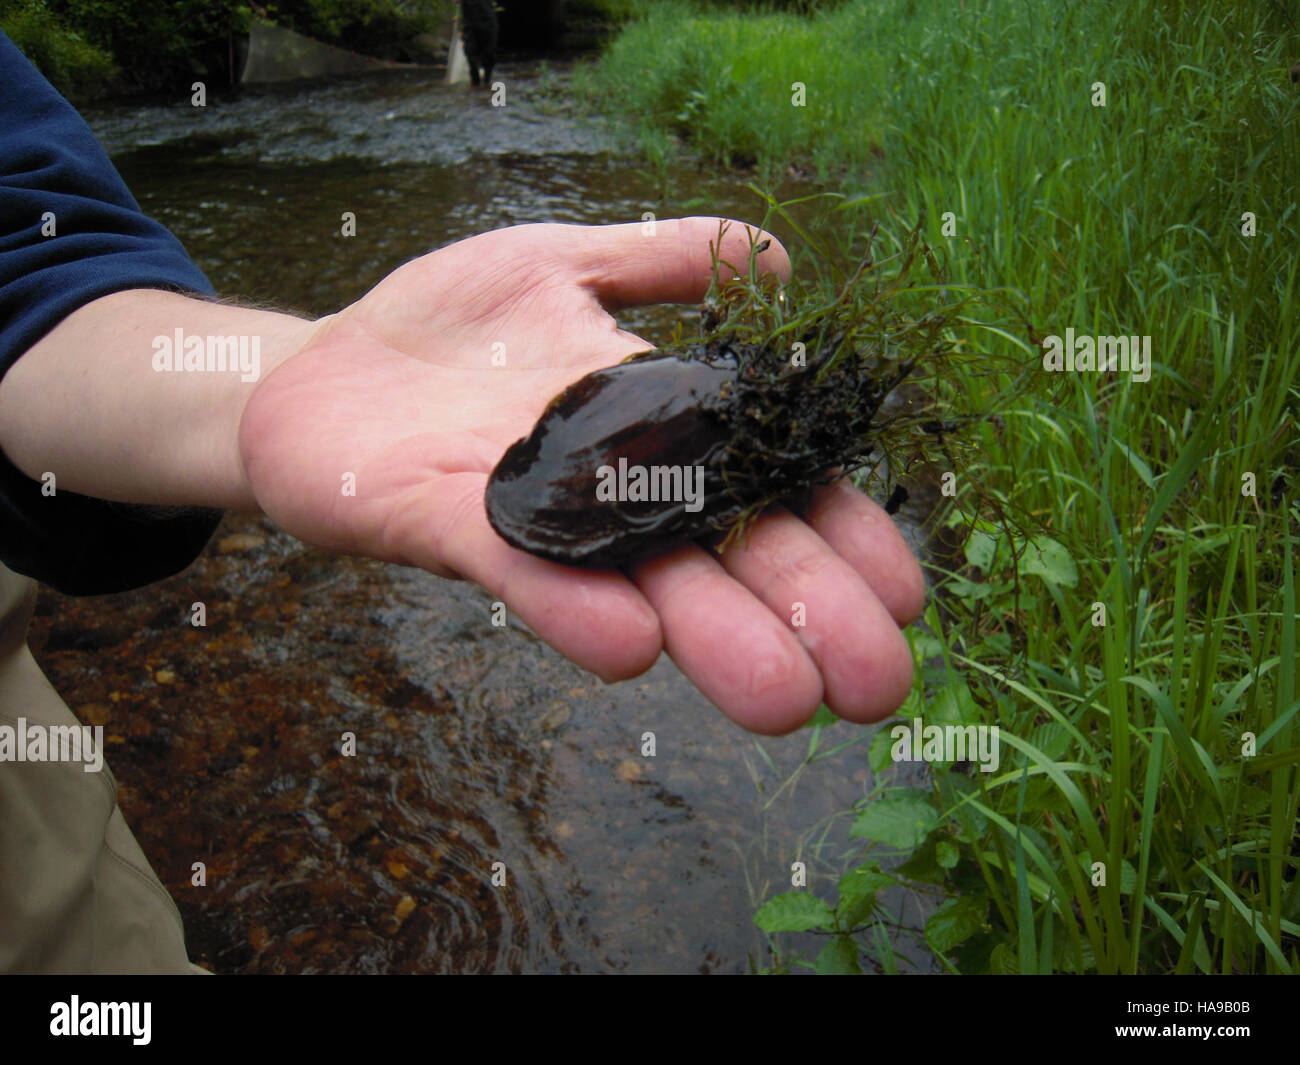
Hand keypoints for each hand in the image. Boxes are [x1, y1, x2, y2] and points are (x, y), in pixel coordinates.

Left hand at [238, 218, 923, 734]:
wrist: (315, 372)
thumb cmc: (446, 325)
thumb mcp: (563, 261)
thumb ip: (662, 258)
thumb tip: (781, 261)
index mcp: (653, 428)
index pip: (770, 488)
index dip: (840, 540)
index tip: (905, 597)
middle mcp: (609, 489)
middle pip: (723, 556)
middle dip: (804, 618)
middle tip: (877, 689)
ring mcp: (532, 514)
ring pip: (637, 581)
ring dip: (709, 639)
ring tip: (782, 696)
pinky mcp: (446, 524)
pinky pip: (517, 567)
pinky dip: (572, 605)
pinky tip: (630, 646)